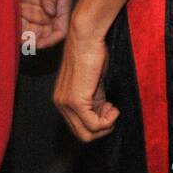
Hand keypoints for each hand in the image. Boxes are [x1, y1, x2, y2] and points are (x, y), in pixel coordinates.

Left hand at [14, 0, 70, 50]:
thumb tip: (51, 13)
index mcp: (60, 3)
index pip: (60, 29)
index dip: (52, 40)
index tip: (40, 44)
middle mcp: (48, 8)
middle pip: (45, 34)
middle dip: (36, 41)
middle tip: (24, 44)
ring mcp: (35, 7)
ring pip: (32, 30)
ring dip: (25, 37)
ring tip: (16, 39)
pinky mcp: (22, 4)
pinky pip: (20, 21)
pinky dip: (16, 28)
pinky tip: (10, 30)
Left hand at [54, 26, 118, 141]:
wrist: (86, 37)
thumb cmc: (92, 54)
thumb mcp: (92, 84)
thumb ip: (93, 101)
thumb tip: (102, 119)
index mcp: (62, 100)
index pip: (79, 128)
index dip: (98, 123)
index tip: (109, 107)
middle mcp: (60, 104)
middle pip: (82, 135)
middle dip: (102, 128)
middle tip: (112, 110)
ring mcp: (66, 103)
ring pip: (87, 134)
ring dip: (106, 125)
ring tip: (112, 107)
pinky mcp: (75, 101)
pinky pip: (93, 124)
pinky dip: (107, 120)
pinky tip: (113, 106)